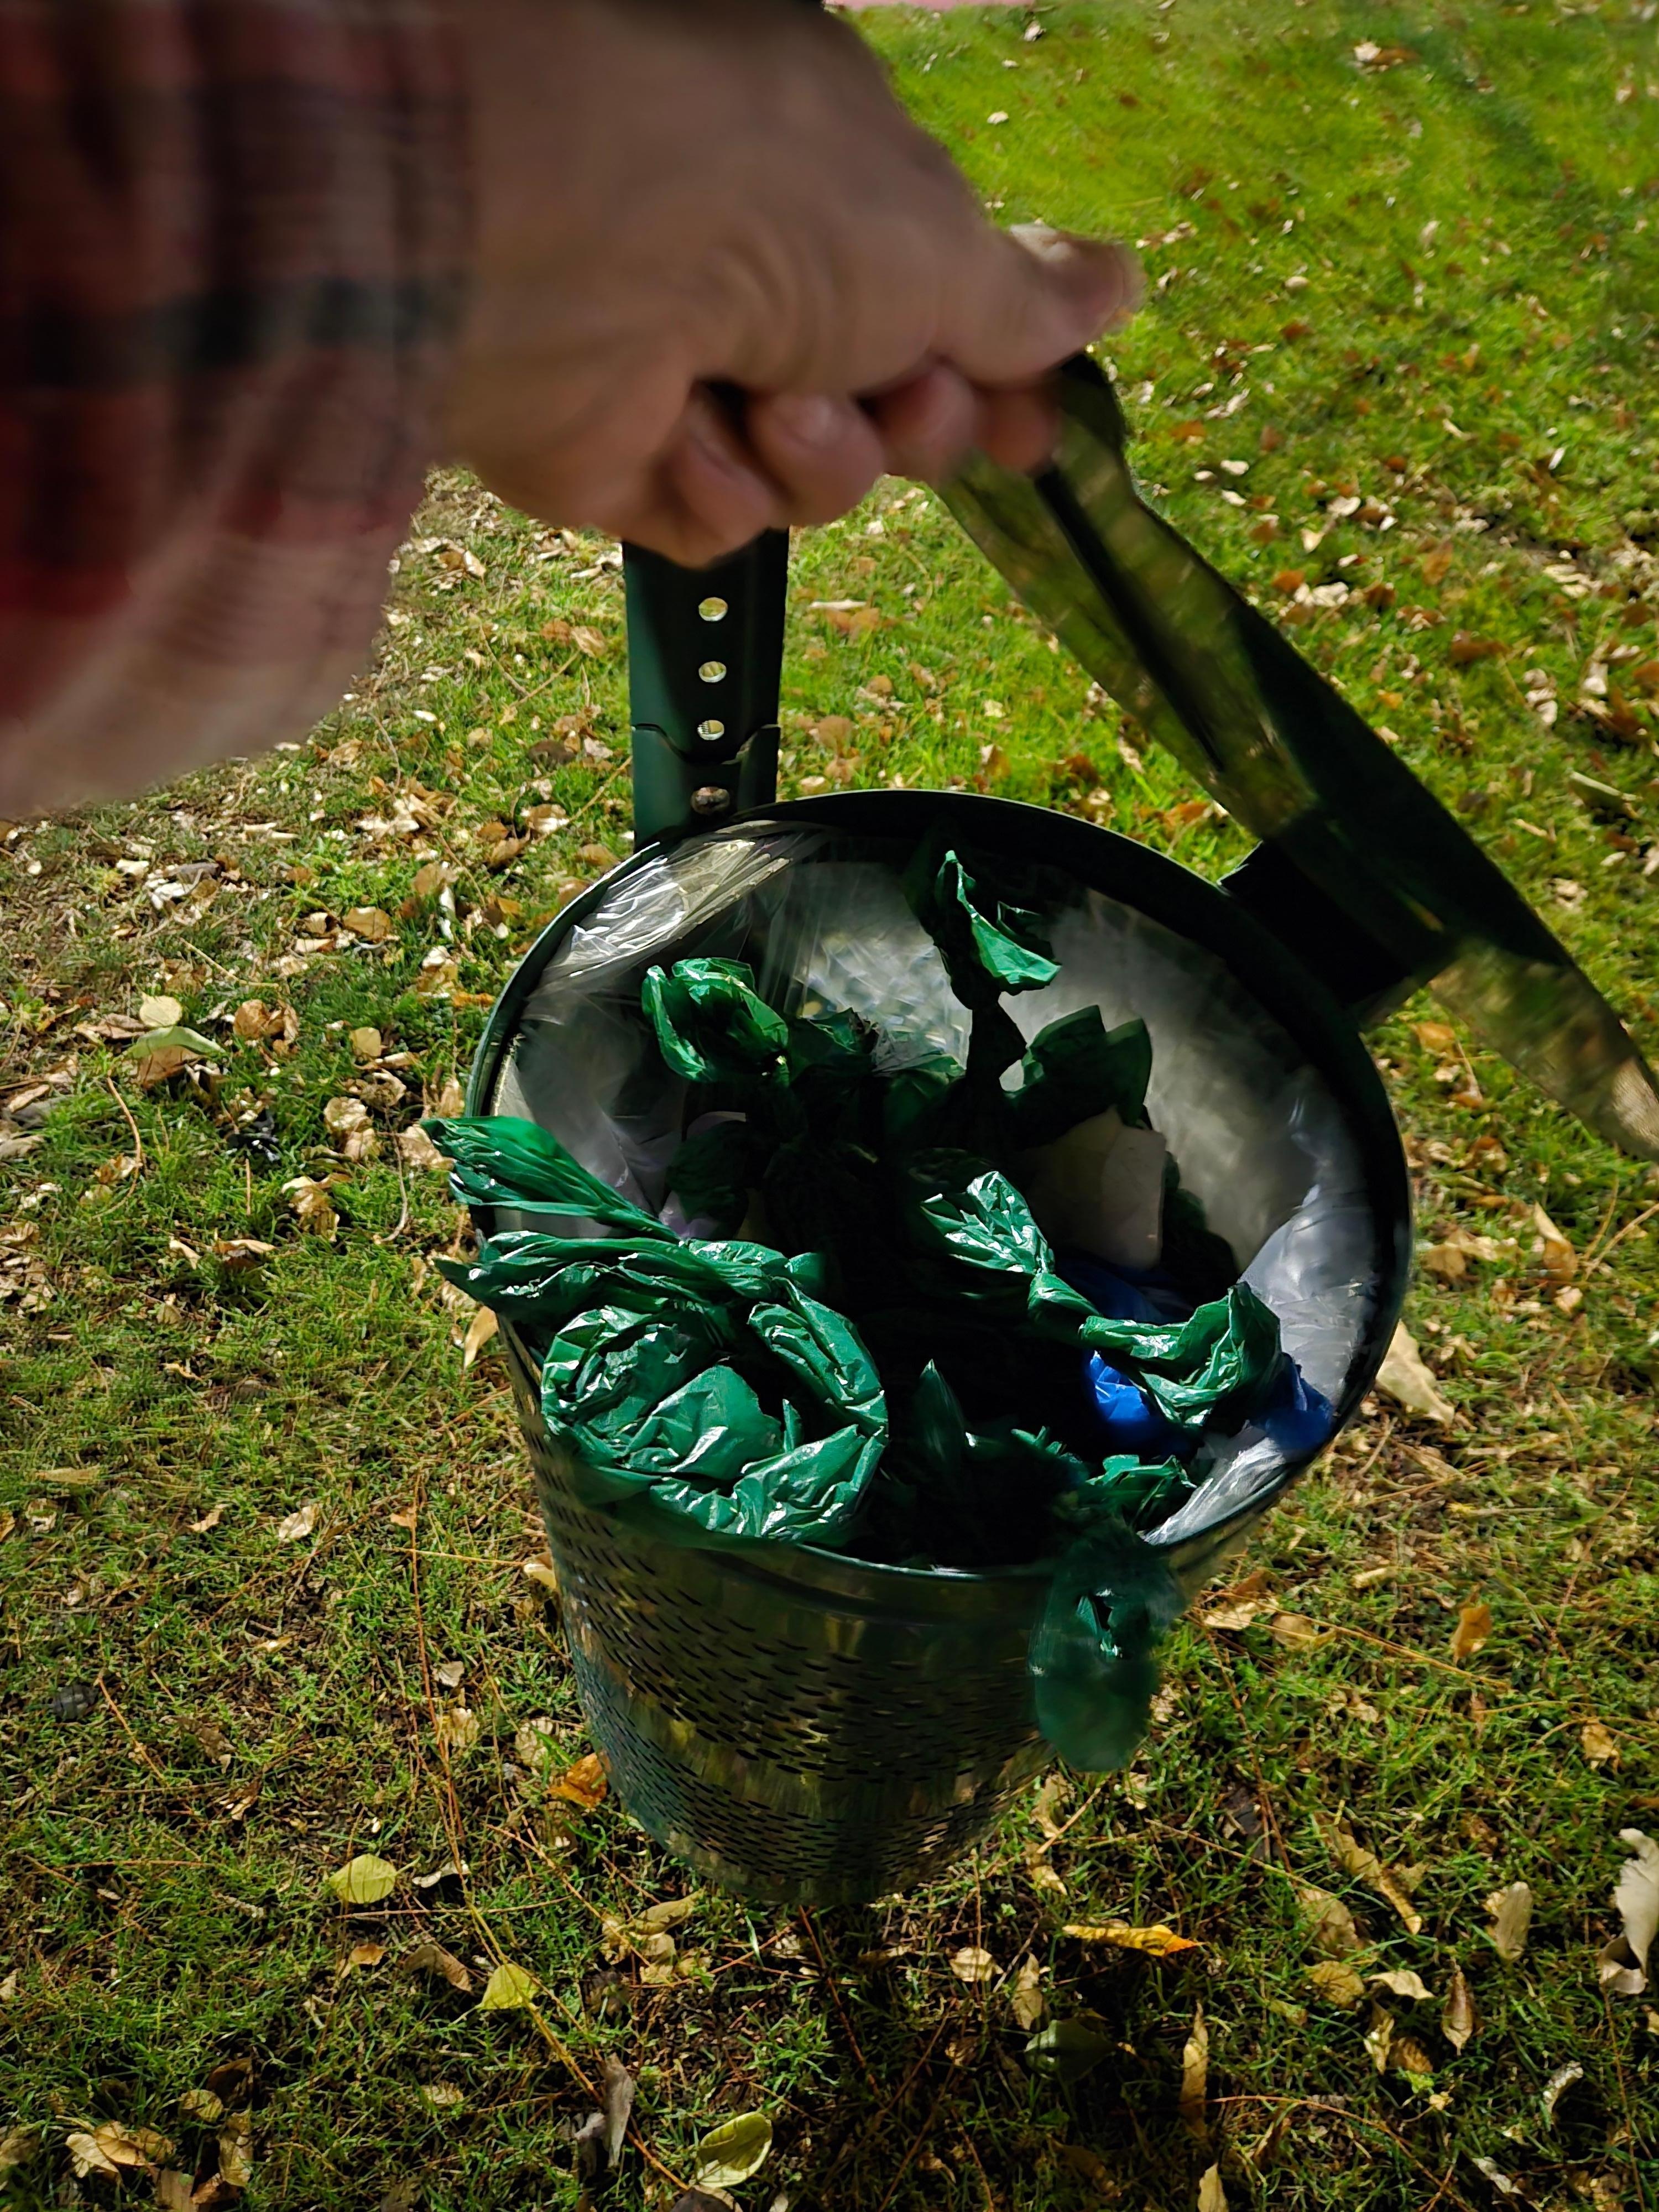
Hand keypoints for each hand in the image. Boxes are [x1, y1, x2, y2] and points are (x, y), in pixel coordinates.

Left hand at [446, 0, 1137, 564]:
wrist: (573, 246)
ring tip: (776, 401)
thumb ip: (1022, 298)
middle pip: (887, 403)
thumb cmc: (772, 202)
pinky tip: (688, 432)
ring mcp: (681, 365)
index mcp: (831, 180)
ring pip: (812, 473)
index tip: (1031, 431)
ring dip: (820, 452)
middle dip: (914, 419)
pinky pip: (719, 519)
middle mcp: (754, 267)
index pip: (939, 301)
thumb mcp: (938, 244)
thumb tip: (1120, 284)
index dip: (995, 377)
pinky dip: (721, 486)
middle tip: (905, 397)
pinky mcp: (617, 459)